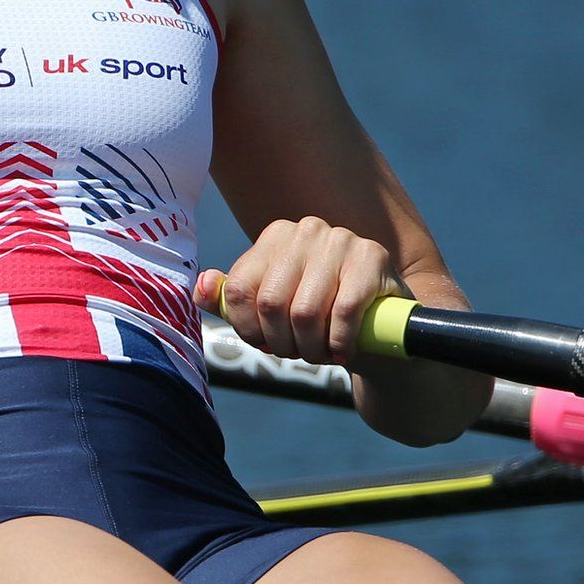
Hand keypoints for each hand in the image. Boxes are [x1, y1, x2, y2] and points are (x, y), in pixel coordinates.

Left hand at [194, 215, 399, 366]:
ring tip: (319, 353)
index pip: (239, 289)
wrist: (383, 326)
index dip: (247, 329)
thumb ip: (232, 299)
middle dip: (280, 342)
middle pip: (270, 303)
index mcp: (275, 236)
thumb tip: (201, 288)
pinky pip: (344, 312)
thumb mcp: (273, 307)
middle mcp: (305, 229)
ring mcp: (342, 239)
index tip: (264, 344)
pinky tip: (343, 350)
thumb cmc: (320, 316)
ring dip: (310, 347)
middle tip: (296, 353)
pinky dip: (339, 343)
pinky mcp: (373, 257)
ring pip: (305, 311)